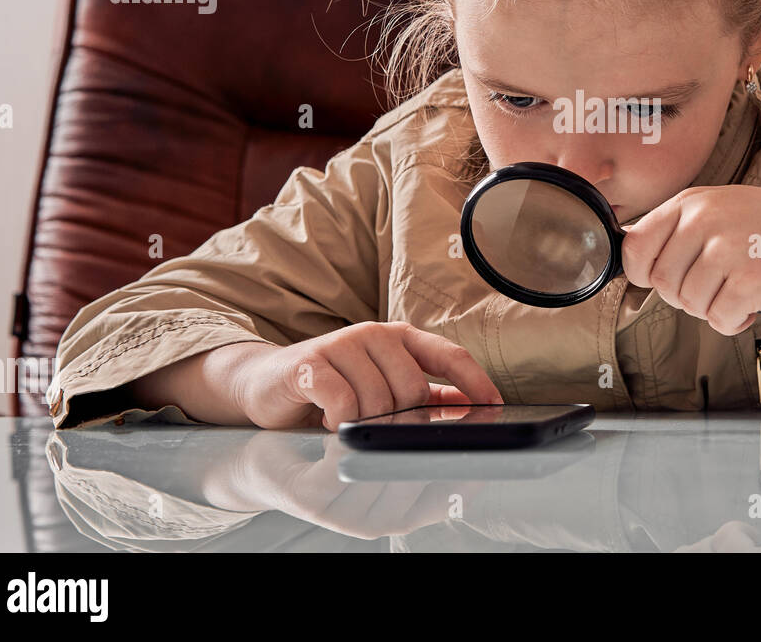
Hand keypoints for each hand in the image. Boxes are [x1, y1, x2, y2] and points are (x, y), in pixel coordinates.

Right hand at [232, 321, 503, 430]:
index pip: (450, 355)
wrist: (265, 387)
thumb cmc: (333, 389)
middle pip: (414, 388)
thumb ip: (427, 394)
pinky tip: (330, 422)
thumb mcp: (385, 387)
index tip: (495, 405)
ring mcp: (341, 344)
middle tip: (380, 427)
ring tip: (349, 423)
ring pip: (379, 399)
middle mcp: (374, 334)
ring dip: (367, 424)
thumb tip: (472, 405)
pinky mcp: (310, 362)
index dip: (476, 381)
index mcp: (400, 338)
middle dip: (403, 419)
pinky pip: (343, 402)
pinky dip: (341, 422)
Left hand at [620, 185, 760, 335]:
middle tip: (718, 287)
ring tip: (742, 289)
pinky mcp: (748, 282)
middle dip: (685, 296)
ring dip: (713, 309)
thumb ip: (683, 229)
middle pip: (662, 282)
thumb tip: (636, 258)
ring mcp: (727, 250)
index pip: (635, 244)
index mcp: (694, 202)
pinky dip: (734, 322)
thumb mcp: (726, 208)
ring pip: (688, 305)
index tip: (660, 280)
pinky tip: (754, 304)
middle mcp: (705, 221)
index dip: (642, 272)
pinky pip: (718, 320)